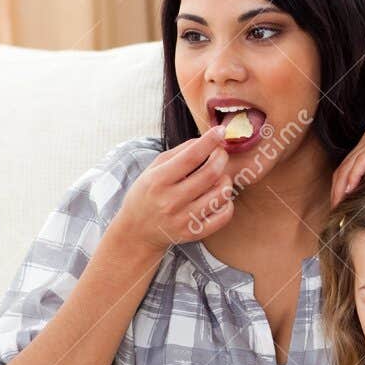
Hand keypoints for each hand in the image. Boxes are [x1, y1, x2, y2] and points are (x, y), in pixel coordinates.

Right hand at [111, 127, 235, 250]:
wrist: (137, 231)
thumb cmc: (147, 194)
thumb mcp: (154, 169)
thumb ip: (178, 153)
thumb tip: (205, 140)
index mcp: (159, 181)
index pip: (191, 157)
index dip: (209, 141)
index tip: (220, 131)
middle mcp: (171, 201)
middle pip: (210, 174)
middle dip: (221, 158)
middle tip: (221, 154)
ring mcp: (183, 219)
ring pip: (220, 194)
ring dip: (226, 180)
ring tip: (220, 177)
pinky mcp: (193, 233)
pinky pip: (223, 216)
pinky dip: (227, 203)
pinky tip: (219, 197)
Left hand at [331, 103, 364, 202]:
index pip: (349, 166)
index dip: (340, 187)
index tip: (340, 208)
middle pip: (344, 167)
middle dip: (336, 190)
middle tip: (333, 214)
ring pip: (349, 165)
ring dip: (340, 188)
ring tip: (337, 208)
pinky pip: (363, 161)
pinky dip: (353, 176)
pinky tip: (349, 191)